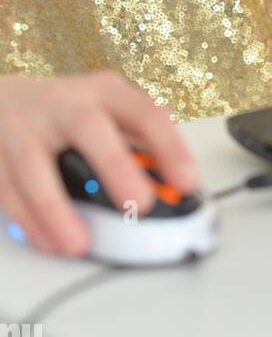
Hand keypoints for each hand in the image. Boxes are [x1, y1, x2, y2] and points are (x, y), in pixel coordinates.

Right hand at [0, 71, 201, 256]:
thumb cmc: (70, 111)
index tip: (188, 182)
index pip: (144, 113)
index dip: (169, 147)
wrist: (6, 100)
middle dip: (116, 168)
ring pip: (35, 167)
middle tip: (139, 205)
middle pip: (90, 130)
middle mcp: (66, 105)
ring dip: (58, 210)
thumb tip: (174, 186)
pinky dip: (31, 223)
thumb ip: (140, 143)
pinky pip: (10, 193)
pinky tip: (51, 242)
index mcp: (105, 92)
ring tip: (80, 244)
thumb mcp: (111, 111)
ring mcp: (27, 128)